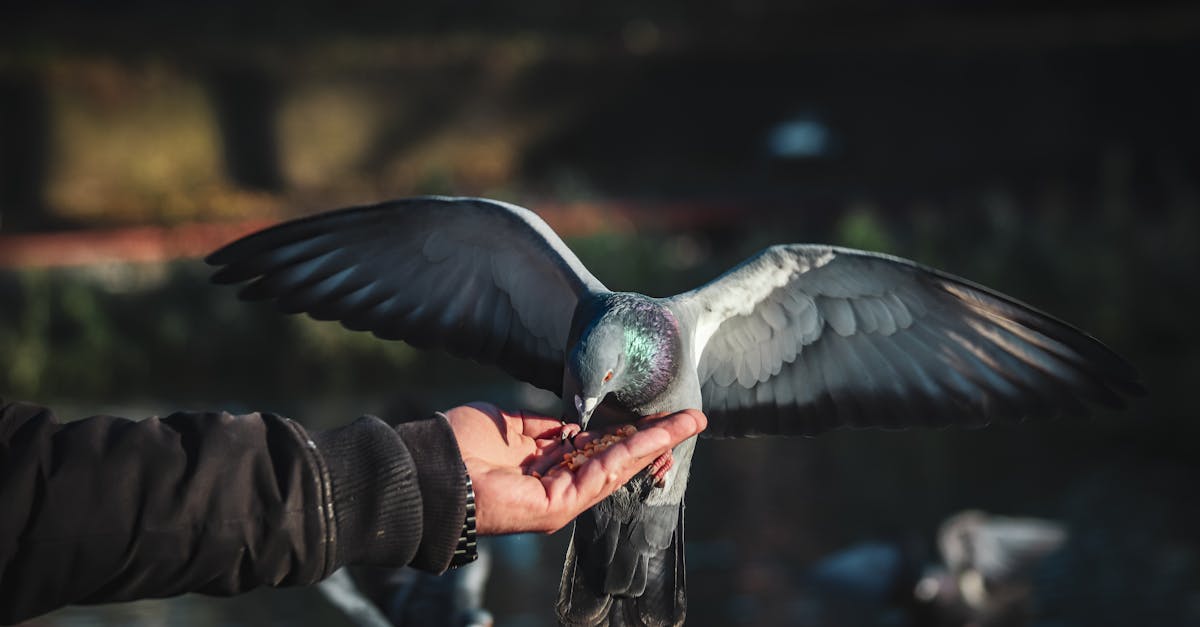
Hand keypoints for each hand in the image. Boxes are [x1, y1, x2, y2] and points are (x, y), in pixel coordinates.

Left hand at [442, 403, 705, 534]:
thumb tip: (571, 423)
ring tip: (689, 422)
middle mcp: (557, 486)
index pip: (597, 449)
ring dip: (657, 443)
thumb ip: (541, 428)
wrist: (429, 470)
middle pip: (617, 459)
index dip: (628, 432)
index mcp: (544, 467)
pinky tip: (658, 436)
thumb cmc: (456, 447)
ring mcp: (561, 499)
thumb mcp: (506, 426)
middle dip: (656, 438)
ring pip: (619, 466)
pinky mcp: (560, 505)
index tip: (656, 416)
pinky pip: (605, 473)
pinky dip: (635, 452)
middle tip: (692, 418)